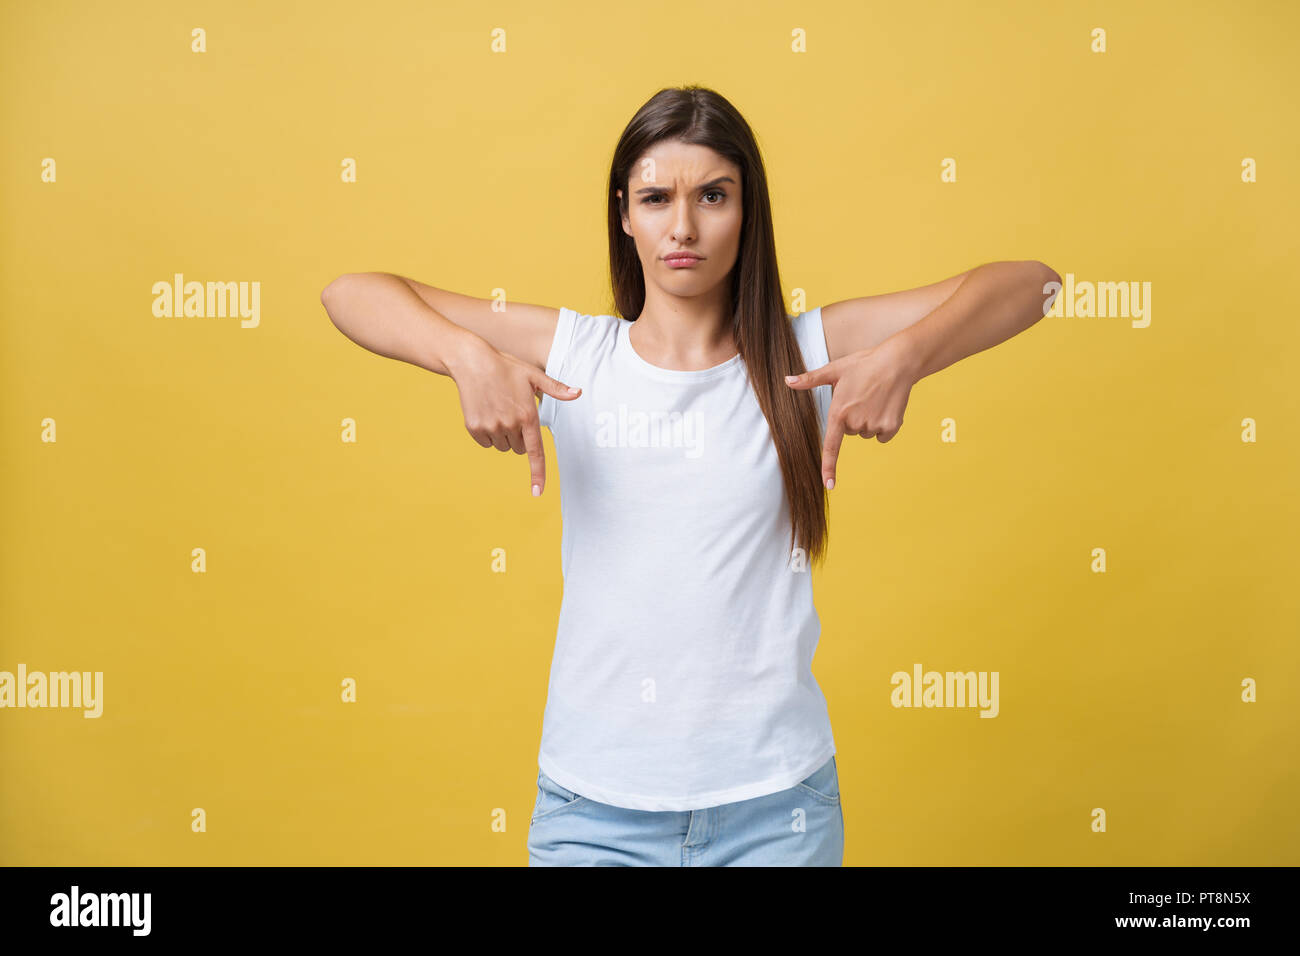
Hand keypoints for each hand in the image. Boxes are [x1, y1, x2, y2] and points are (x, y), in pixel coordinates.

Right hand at [447, 339, 581, 495]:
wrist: (472, 361)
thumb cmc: (506, 367)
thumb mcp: (533, 375)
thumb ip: (556, 389)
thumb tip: (578, 393)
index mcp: (528, 415)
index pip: (535, 452)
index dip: (537, 474)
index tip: (537, 492)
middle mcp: (510, 424)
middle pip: (519, 449)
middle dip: (519, 437)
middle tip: (512, 413)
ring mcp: (491, 427)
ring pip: (503, 446)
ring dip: (503, 435)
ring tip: (498, 409)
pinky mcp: (475, 428)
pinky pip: (486, 443)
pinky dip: (487, 434)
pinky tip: (486, 412)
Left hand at [785, 336, 917, 488]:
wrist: (897, 362)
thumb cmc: (864, 364)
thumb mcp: (835, 370)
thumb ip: (809, 379)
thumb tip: (786, 381)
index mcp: (839, 412)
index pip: (831, 446)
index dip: (828, 467)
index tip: (828, 485)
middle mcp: (856, 422)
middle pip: (850, 433)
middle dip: (854, 418)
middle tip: (862, 397)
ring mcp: (875, 425)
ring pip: (866, 433)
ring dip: (869, 420)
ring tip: (875, 398)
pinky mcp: (891, 427)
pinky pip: (882, 436)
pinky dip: (884, 425)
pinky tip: (886, 406)